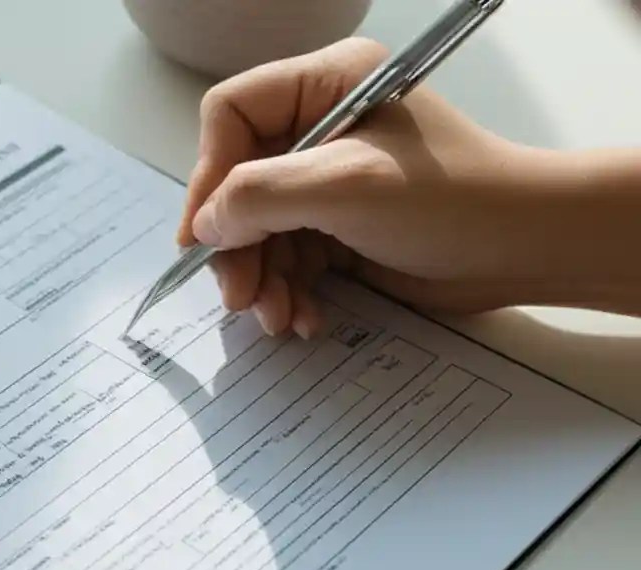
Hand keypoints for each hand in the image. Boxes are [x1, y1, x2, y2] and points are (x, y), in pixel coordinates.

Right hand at [178, 37, 640, 334]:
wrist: (530, 250)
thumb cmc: (451, 201)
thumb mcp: (346, 187)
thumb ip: (261, 196)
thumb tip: (205, 226)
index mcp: (324, 85)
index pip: (232, 116)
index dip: (208, 175)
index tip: (204, 238)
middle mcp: (320, 127)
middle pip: (239, 183)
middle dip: (237, 247)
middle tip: (239, 298)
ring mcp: (330, 180)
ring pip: (259, 230)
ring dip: (262, 280)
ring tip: (279, 319)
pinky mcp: (341, 228)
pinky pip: (289, 259)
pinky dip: (290, 292)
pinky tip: (306, 319)